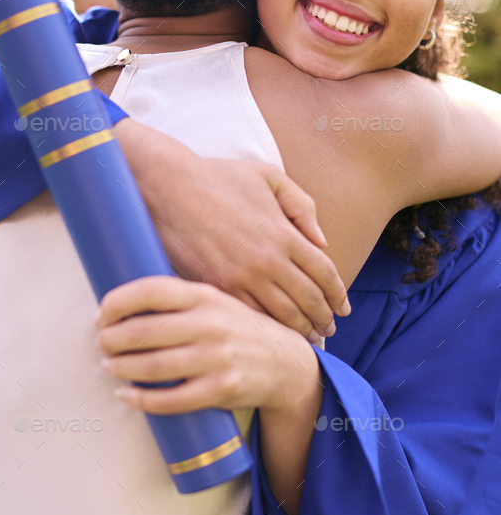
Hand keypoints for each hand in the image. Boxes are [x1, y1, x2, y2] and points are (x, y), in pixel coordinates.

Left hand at [94, 275, 318, 414]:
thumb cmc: (237, 329)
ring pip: (153, 366)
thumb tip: (124, 304)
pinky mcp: (220, 390)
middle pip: (145, 330)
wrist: (285, 363)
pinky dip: (142, 399)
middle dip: (113, 339)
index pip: (151, 291)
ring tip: (108, 366)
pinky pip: (171, 399)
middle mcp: (210, 323)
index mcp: (204, 295)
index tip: (101, 314)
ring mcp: (217, 358)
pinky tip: (126, 394)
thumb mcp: (214, 303)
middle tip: (101, 343)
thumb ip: (178, 301)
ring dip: (121, 367)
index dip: (118, 302)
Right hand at [113, 119, 349, 340]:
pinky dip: (265, 328)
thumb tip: (322, 241)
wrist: (170, 187)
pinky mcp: (216, 287)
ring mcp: (241, 277)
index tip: (343, 309)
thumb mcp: (269, 176)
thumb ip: (301, 206)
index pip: (325, 274)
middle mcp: (268, 260)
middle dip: (323, 319)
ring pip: (282, 315)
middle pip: (309, 300)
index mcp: (285, 233)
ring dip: (300, 330)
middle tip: (328, 331)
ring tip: (308, 338)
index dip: (338, 295)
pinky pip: (248, 315)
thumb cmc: (219, 177)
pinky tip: (271, 334)